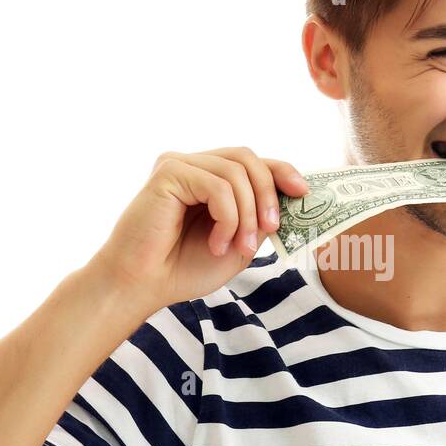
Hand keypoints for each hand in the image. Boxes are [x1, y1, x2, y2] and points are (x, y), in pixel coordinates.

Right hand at [87, 146, 309, 312]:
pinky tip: (216, 243)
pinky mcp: (169, 172)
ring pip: (236, 173)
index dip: (281, 170)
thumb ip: (259, 218)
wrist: (142, 286)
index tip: (304, 192)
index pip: (251, 162)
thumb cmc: (182, 269)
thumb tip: (292, 197)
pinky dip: (227, 217)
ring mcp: (180, 165)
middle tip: (271, 230)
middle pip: (248, 159)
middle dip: (268, 195)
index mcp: (208, 179)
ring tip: (239, 247)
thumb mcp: (237, 243)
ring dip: (248, 214)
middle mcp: (193, 165)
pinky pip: (217, 186)